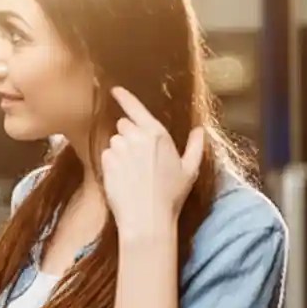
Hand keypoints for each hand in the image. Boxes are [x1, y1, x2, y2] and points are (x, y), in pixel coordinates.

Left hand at [101, 87, 204, 235]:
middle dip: (129, 134)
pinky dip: (112, 163)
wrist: (147, 217)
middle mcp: (136, 137)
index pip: (135, 108)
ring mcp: (119, 149)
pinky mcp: (106, 162)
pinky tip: (123, 177)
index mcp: (157, 134)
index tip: (114, 90)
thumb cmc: (171, 195)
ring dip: (121, 150)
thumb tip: (200, 131)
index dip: (124, 97)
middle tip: (140, 157)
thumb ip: (196, 146)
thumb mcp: (190, 170)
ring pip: (115, 140)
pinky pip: (106, 155)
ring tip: (133, 171)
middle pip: (124, 124)